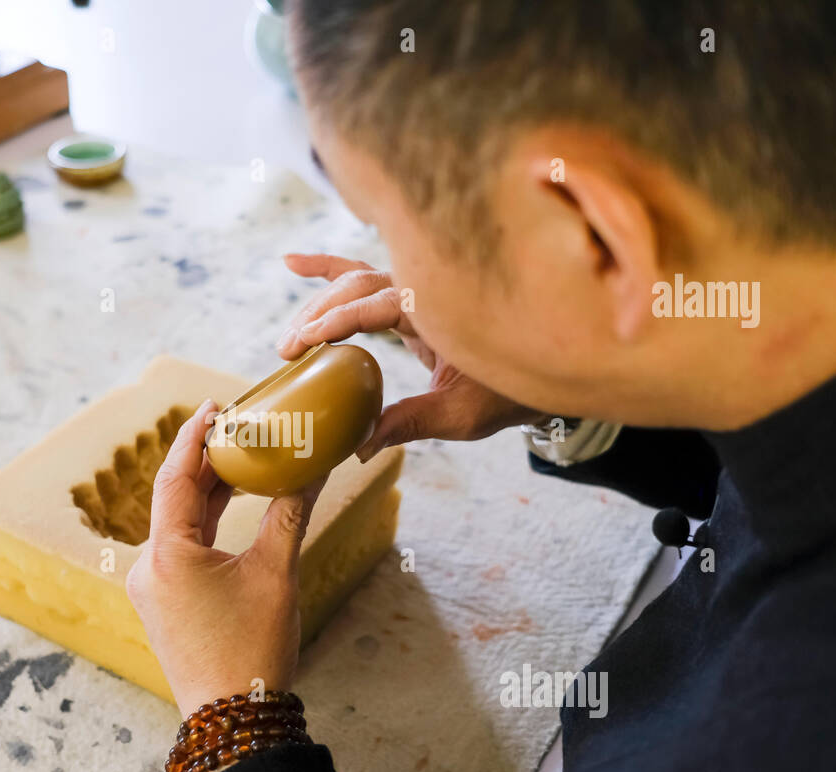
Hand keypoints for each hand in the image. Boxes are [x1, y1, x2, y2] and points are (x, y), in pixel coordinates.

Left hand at [126, 400, 324, 717]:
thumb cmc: (252, 649)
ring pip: (181, 521)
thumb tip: (313, 468)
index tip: (215, 406)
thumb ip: (290, 512)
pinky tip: (234, 502)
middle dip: (209, 460)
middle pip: (177, 495)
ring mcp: (153, 587)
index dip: (196, 436)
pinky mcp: (165, 602)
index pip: (177, 477)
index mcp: (166, 554)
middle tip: (241, 425)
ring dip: (211, 490)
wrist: (234, 718)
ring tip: (244, 455)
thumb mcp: (277, 573)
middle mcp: (148, 567)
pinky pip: (183, 546)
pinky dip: (208, 520)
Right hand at [278, 253, 542, 458]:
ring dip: (318, 303)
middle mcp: (428, 288)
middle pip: (358, 286)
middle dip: (317, 315)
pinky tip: (293, 262)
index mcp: (443, 309)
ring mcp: (418, 287)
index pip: (375, 305)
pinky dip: (329, 268)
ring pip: (357, 280)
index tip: (304, 343)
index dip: (335, 322)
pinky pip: (365, 275)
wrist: (547, 366)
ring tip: (290, 336)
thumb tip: (360, 445)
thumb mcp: (462, 413)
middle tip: (287, 351)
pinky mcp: (411, 296)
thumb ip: (410, 423)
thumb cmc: (511, 389)